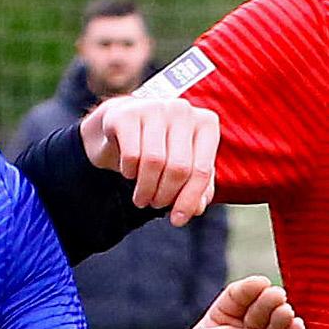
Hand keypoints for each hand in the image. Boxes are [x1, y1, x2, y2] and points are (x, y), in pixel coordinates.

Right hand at [77, 95, 220, 224]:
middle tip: (155, 204)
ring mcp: (155, 107)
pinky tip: (129, 173)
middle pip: (179, 168)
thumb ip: (197, 188)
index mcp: (206, 123)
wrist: (122, 125)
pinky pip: (131, 155)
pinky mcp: (126, 114)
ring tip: (142, 198)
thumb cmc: (161, 148)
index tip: (177, 220)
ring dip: (146, 189)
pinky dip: (129, 172)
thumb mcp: (184, 167)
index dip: (189, 200)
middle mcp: (183, 110)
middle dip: (165, 195)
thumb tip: (197, 208)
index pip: (202, 170)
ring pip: (154, 162)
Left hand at [170, 276, 304, 328]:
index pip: (238, 297)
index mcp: (223, 321)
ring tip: (284, 312)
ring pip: (280, 327)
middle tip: (275, 298)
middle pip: (262, 308)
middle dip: (268, 301)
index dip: (249, 288)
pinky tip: (297, 327)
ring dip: (283, 317)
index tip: (260, 284)